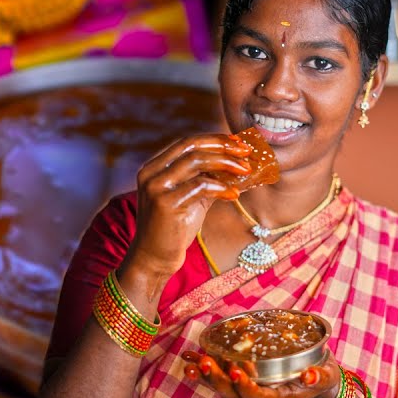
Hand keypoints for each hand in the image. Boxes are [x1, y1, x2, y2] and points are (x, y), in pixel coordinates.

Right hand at [124, 133, 252, 280]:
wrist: (155, 257)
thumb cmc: (174, 228)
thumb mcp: (191, 197)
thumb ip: (207, 179)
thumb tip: (239, 165)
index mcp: (153, 167)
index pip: (186, 142)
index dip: (214, 140)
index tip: (238, 143)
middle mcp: (150, 173)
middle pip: (191, 147)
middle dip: (222, 146)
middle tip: (246, 152)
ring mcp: (156, 187)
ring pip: (196, 162)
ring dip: (226, 163)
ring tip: (246, 170)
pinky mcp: (164, 203)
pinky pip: (199, 186)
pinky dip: (221, 187)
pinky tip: (234, 195)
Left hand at [180, 349, 339, 397]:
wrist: (313, 380)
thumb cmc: (321, 376)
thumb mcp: (326, 376)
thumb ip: (319, 377)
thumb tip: (310, 376)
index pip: (257, 397)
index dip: (246, 386)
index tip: (237, 371)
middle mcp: (258, 397)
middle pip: (232, 393)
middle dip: (217, 379)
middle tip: (206, 362)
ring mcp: (246, 389)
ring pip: (220, 386)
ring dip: (204, 374)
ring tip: (191, 362)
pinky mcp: (238, 380)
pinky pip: (217, 376)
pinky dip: (201, 367)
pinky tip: (188, 356)